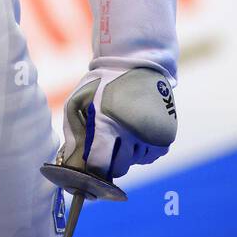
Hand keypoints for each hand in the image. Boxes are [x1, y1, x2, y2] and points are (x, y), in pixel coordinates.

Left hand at [58, 64, 177, 181]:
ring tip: (121, 126)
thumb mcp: (77, 103)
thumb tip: (71, 166)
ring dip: (125, 153)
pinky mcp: (165, 137)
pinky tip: (134, 128)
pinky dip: (140, 149)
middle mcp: (131, 134)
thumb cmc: (101, 84)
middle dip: (108, 161)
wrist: (137, 64)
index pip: (99, 167)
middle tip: (105, 142)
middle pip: (117, 169)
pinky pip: (148, 156)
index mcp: (107, 125)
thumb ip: (72, 136)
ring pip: (133, 163)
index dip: (91, 172)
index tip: (88, 168)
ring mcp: (151, 137)